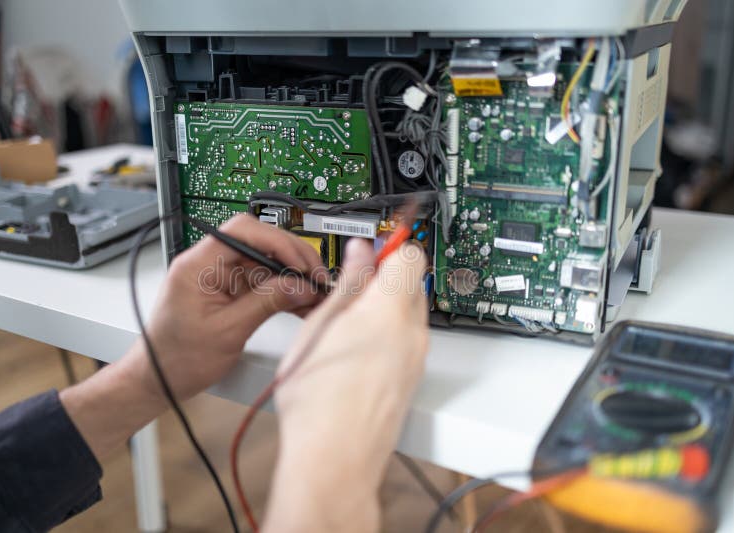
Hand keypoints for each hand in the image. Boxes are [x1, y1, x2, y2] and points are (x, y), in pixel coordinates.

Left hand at [123, 214, 324, 401]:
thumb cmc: (178, 359)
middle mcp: (209, 264)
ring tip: (317, 295)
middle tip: (317, 279)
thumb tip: (301, 286)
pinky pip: (264, 283)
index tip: (300, 264)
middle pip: (259, 242)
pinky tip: (304, 304)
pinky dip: (285, 292)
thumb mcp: (227, 332)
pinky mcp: (231, 292)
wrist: (159, 380)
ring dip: (293, 277)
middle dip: (292, 258)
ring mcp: (221, 277)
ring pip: (266, 263)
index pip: (241, 231)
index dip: (276, 242)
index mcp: (197, 265)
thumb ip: (266, 303)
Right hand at [265, 238, 428, 532]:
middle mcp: (413, 333)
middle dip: (384, 276)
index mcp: (390, 310)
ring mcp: (416, 359)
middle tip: (348, 285)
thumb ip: (347, 283)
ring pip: (409, 312)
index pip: (410, 253)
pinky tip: (353, 350)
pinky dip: (386, 333)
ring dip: (384, 305)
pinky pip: (406, 340)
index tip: (372, 242)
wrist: (333, 460)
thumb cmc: (318, 403)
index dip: (390, 243)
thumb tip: (360, 253)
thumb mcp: (319, 327)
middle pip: (413, 281)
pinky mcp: (411, 379)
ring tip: (343, 324)